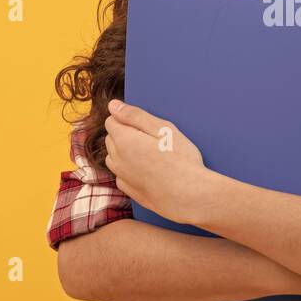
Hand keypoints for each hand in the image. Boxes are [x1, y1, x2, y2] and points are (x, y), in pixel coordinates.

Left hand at [103, 98, 207, 224]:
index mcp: (123, 140)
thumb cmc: (180, 160)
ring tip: (150, 154)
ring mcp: (121, 176)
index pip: (111, 121)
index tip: (146, 126)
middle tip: (152, 139)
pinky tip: (148, 170)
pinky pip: (121, 174)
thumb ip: (134, 115)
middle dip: (125, 134)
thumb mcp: (163, 129)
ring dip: (125, 152)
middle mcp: (117, 159)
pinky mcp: (128, 190)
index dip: (128, 120)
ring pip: (114, 157)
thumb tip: (113, 105)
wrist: (188, 195)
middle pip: (111, 138)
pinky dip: (129, 169)